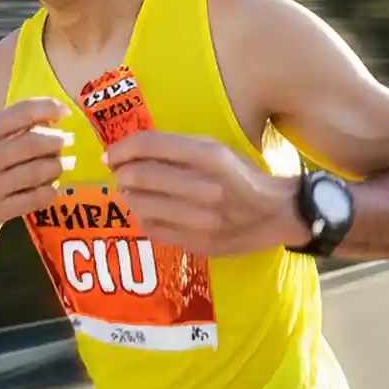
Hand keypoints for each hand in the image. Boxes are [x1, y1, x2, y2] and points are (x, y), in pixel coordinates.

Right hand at [0, 97, 73, 239]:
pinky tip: (51, 188)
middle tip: (66, 142)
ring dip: (57, 166)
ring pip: (38, 172)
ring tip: (61, 165)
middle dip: (57, 141)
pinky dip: (50, 191)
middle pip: (33, 143)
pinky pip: (36, 198)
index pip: (22, 112)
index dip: (48, 108)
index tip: (65, 111)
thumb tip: (56, 113)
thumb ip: (15, 125)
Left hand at [105, 131, 298, 255]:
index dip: (122, 149)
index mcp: (209, 155)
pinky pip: (152, 229)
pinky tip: (149, 210)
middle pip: (140, 176)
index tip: (111, 154)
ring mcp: (200, 219)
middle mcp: (203, 186)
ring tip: (133, 192)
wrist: (276, 213)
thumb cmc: (241, 175)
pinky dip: (143, 217)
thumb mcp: (215, 148)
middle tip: (120, 173)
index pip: (149, 146)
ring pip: (140, 205)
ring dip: (129, 196)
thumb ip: (176, 147)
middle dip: (121, 173)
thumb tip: (129, 152)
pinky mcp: (197, 242)